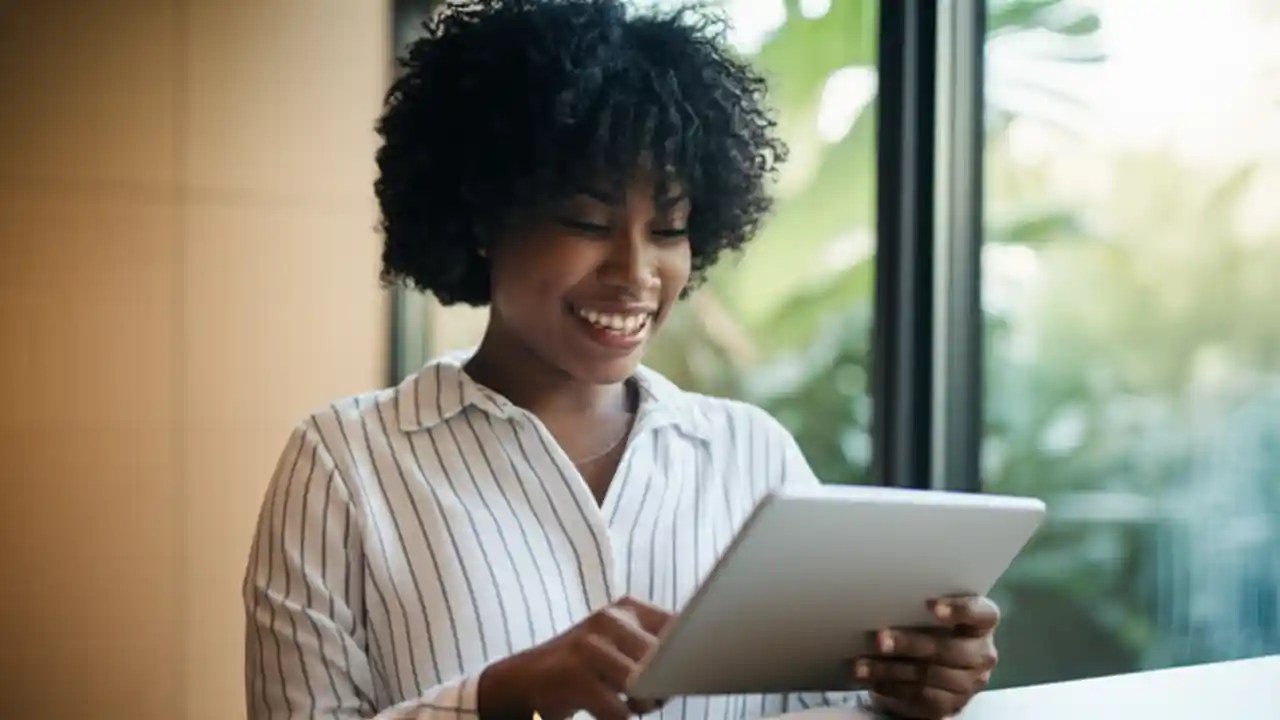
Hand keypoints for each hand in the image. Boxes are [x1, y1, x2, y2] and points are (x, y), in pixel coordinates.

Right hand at [478, 596, 672, 719]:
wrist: (527, 680)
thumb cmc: (589, 667)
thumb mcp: (623, 645)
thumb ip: (658, 649)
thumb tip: (698, 669)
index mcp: (629, 608)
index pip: (680, 627)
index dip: (689, 656)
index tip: (688, 673)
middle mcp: (610, 619)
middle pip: (665, 658)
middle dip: (665, 686)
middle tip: (652, 697)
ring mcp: (589, 645)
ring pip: (643, 685)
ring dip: (643, 704)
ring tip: (629, 704)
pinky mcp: (574, 676)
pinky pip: (619, 711)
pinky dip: (620, 719)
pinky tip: (607, 712)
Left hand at [853, 596, 999, 718]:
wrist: (930, 666)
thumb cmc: (926, 626)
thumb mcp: (926, 613)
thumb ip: (918, 606)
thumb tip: (880, 595)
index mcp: (982, 623)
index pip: (982, 614)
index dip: (960, 610)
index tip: (932, 606)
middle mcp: (982, 654)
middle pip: (951, 649)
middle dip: (911, 644)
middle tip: (880, 639)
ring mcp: (969, 683)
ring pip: (930, 675)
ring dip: (891, 670)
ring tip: (862, 664)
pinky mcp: (951, 705)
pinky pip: (921, 697)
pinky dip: (892, 688)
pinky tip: (872, 680)